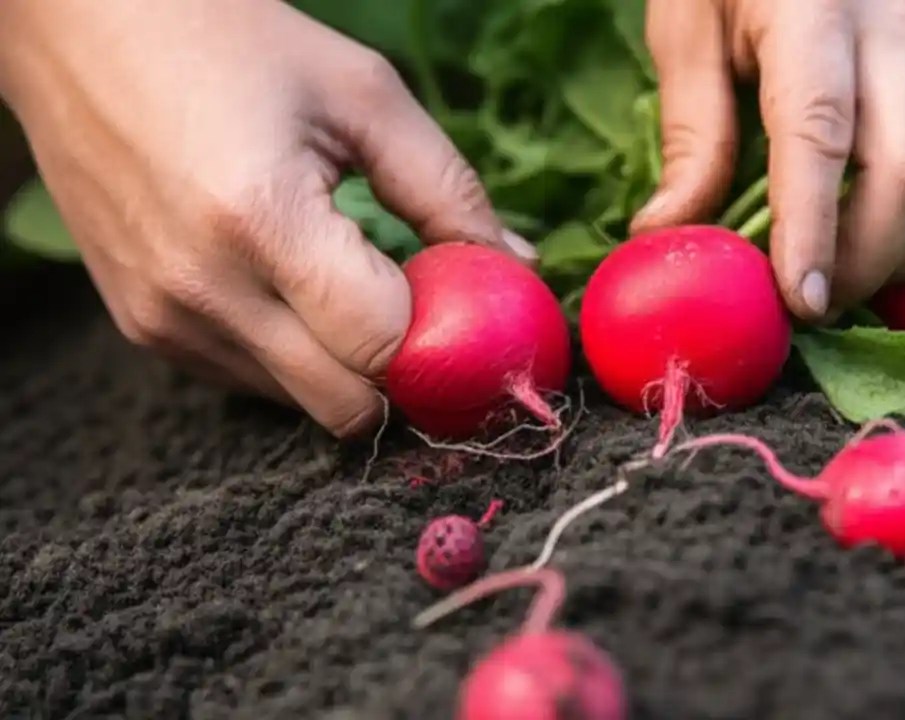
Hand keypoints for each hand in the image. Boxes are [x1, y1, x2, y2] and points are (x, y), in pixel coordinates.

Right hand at [0, 0, 534, 437]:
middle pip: (346, 407)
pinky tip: (292, 284)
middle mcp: (202, 292)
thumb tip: (515, 266)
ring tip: (346, 278)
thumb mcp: (363, 95)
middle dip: (403, 373)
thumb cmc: (231, 39)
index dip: (442, 338)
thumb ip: (449, 191)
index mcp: (260, 221)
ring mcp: (163, 320)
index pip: (383, 348)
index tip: (467, 305)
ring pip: (301, 406)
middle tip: (422, 307)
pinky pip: (251, 382)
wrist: (82, 26)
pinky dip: (293, 355)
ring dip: (346, 366)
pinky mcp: (142, 330)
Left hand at [632, 0, 904, 321]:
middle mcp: (895, 25)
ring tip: (854, 274)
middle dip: (868, 260)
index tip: (800, 300)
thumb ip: (690, 133)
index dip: (813, 228)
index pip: (821, 132)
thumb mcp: (687, 31)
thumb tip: (669, 234)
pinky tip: (900, 236)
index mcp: (813, 8)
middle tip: (815, 304)